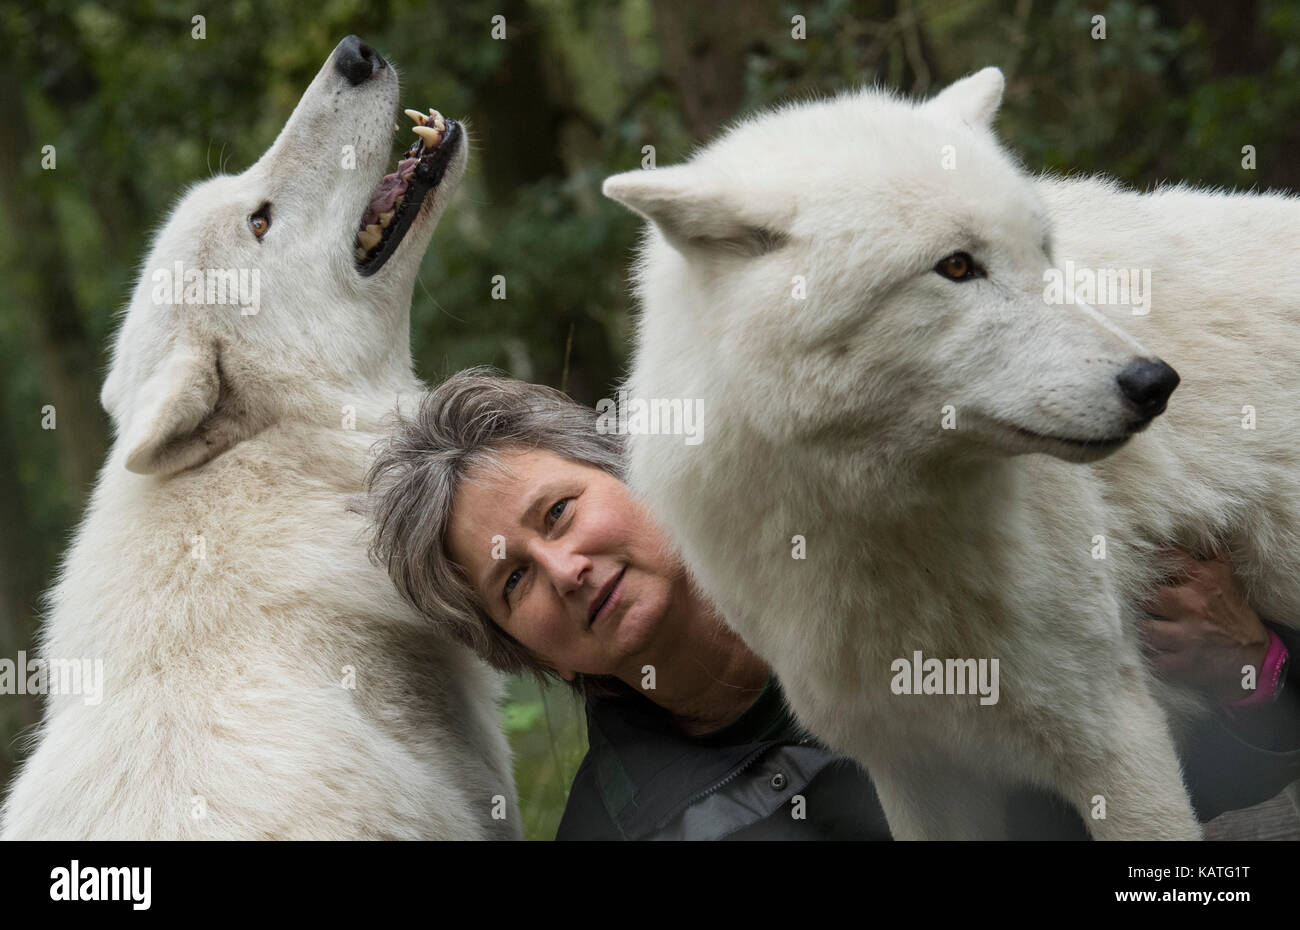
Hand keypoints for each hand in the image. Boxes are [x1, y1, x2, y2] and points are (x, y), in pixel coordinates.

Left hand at [1137, 547, 1270, 703]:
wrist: (1252, 654)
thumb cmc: (1232, 610)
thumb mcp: (1225, 575)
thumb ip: (1208, 551)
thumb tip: (1195, 525)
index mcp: (1201, 580)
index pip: (1161, 560)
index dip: (1142, 560)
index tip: (1127, 560)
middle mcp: (1191, 605)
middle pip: (1143, 595)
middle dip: (1137, 600)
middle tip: (1134, 601)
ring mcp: (1186, 636)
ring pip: (1142, 628)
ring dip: (1139, 627)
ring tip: (1140, 624)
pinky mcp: (1182, 662)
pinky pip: (1150, 656)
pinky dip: (1146, 653)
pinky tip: (1147, 648)